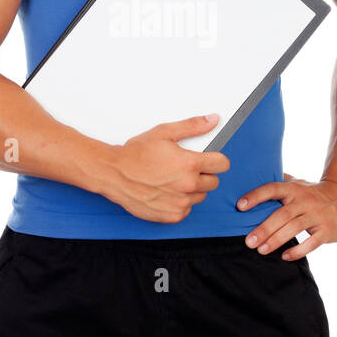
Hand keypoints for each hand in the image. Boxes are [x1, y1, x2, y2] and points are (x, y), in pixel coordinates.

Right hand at [104, 114, 230, 223]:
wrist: (114, 174)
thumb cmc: (135, 154)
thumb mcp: (164, 133)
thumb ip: (192, 126)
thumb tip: (212, 120)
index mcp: (190, 164)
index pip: (222, 164)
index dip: (216, 160)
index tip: (208, 160)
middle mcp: (188, 185)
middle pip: (213, 182)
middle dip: (203, 174)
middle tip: (184, 169)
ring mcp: (181, 203)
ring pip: (200, 196)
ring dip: (192, 189)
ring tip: (172, 180)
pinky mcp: (173, 216)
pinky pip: (187, 209)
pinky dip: (180, 202)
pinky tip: (166, 192)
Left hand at [236, 173, 336, 258]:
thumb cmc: (314, 193)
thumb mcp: (298, 184)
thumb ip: (279, 182)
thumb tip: (253, 177)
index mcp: (294, 189)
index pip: (272, 189)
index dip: (256, 196)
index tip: (240, 206)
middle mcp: (304, 201)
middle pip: (281, 214)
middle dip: (264, 228)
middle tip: (248, 242)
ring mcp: (317, 215)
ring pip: (294, 228)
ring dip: (276, 240)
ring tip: (261, 250)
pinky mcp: (327, 230)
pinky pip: (312, 242)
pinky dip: (298, 251)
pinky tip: (285, 256)